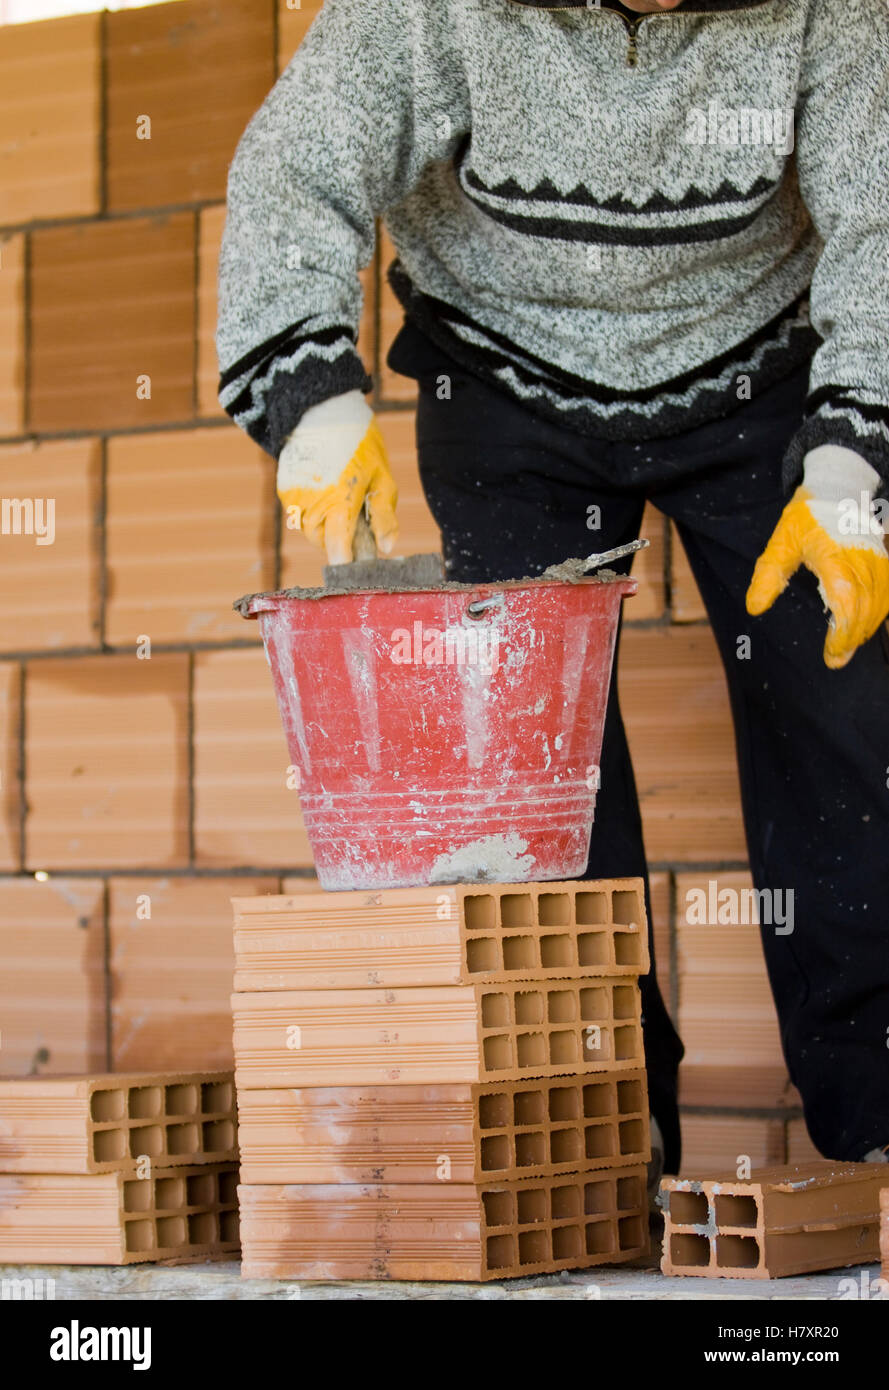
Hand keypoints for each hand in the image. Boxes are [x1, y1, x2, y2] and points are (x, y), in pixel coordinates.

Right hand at [277, 391, 397, 563]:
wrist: (320, 409)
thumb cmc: (359, 442)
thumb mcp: (381, 476)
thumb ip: (384, 515)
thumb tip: (387, 547)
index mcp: (339, 500)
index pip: (337, 547)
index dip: (346, 563)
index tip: (354, 568)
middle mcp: (311, 503)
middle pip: (324, 542)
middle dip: (339, 537)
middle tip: (354, 515)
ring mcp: (294, 498)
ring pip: (310, 530)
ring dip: (325, 524)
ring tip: (339, 497)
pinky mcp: (283, 490)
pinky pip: (299, 514)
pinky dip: (313, 510)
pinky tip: (324, 487)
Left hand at [746, 446, 888, 668]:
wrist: (838, 491)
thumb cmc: (807, 518)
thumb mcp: (781, 542)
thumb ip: (768, 574)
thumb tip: (755, 608)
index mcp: (835, 555)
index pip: (846, 599)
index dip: (842, 631)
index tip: (831, 654)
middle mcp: (862, 559)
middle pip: (865, 608)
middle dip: (852, 638)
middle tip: (836, 659)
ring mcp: (879, 561)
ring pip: (880, 604)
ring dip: (865, 629)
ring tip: (845, 648)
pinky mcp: (886, 563)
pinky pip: (888, 595)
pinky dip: (879, 615)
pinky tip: (864, 629)